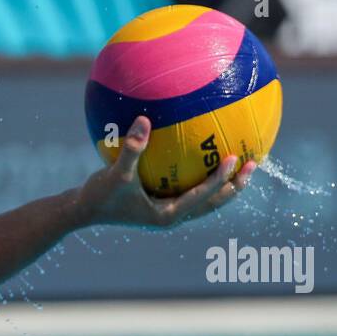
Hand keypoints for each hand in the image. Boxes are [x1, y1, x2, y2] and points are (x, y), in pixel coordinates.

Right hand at [73, 116, 256, 227]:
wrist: (83, 211)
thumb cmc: (99, 196)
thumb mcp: (115, 174)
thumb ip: (132, 150)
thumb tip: (144, 119)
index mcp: (166, 216)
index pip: (201, 197)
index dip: (219, 179)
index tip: (234, 159)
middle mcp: (172, 216)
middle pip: (212, 203)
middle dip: (234, 186)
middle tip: (253, 165)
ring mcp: (169, 211)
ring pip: (205, 200)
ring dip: (224, 184)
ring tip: (240, 163)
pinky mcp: (162, 204)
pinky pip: (190, 189)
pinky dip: (202, 175)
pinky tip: (204, 154)